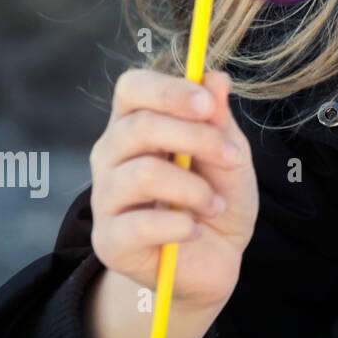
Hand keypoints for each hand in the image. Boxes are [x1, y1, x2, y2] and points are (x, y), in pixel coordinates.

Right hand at [89, 69, 258, 314]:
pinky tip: (196, 230)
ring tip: (215, 204)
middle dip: (198, 138)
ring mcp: (105, 198)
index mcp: (138, 124)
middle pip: (139, 126)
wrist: (214, 260)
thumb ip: (219, 121)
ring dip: (194, 188)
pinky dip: (182, 226)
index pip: (132, 87)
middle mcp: (111, 155)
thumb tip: (215, 78)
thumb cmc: (218, 198)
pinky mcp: (109, 241)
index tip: (208, 104)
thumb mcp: (231, 157)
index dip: (168, 90)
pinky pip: (140, 224)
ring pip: (142, 174)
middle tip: (233, 158)